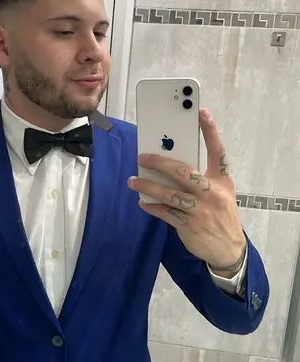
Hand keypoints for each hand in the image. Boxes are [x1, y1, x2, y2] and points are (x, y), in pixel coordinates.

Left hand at [128, 108, 245, 275]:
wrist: (229, 249)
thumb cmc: (221, 214)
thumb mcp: (221, 193)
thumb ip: (203, 179)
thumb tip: (171, 166)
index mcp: (222, 180)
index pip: (218, 151)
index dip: (211, 131)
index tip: (201, 112)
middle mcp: (212, 193)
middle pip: (184, 172)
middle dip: (160, 163)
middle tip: (142, 158)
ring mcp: (201, 210)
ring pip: (169, 194)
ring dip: (148, 187)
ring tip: (133, 181)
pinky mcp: (190, 226)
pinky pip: (166, 213)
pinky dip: (152, 207)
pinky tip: (143, 202)